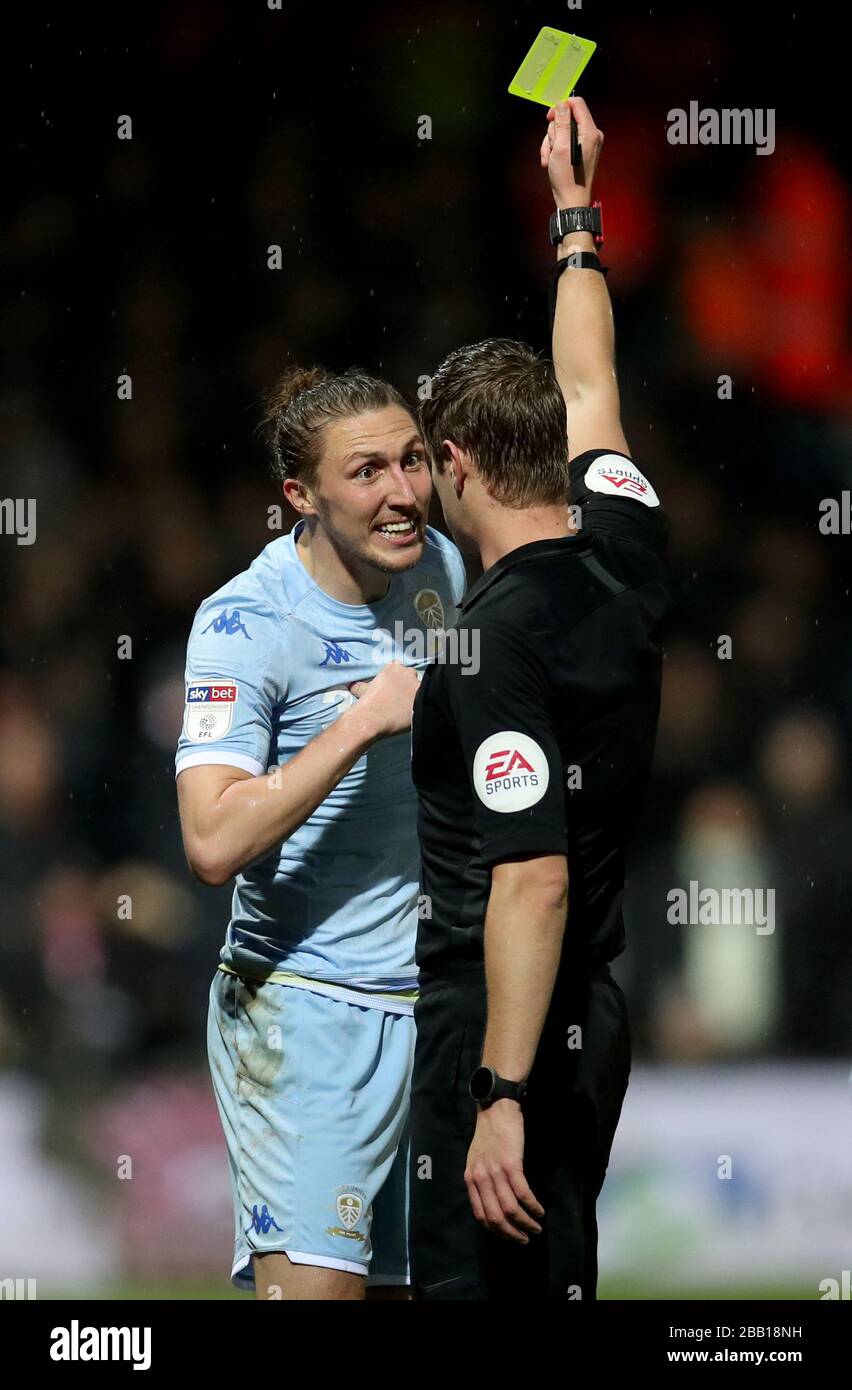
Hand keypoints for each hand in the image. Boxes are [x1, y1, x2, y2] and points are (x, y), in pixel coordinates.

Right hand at [348, 661, 420, 738]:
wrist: (371, 719)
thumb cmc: (366, 704)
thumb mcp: (362, 690)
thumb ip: (362, 685)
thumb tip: (352, 685)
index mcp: (393, 668)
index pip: (400, 669)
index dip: (398, 679)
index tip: (396, 688)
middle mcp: (407, 673)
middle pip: (412, 677)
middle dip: (408, 686)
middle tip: (401, 699)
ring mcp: (416, 685)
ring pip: (420, 689)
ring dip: (415, 696)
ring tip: (406, 707)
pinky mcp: (422, 700)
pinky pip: (425, 701)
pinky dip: (420, 706)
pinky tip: (411, 713)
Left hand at [464, 1101, 543, 1242]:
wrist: (497, 1107)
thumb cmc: (490, 1133)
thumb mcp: (477, 1159)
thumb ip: (481, 1180)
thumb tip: (492, 1203)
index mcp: (470, 1179)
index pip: (480, 1215)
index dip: (496, 1231)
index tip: (509, 1236)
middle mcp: (480, 1178)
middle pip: (495, 1218)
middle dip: (512, 1234)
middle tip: (525, 1239)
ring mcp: (495, 1172)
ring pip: (510, 1209)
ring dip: (525, 1223)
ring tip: (536, 1227)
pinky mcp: (512, 1164)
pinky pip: (523, 1194)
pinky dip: (532, 1206)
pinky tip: (539, 1211)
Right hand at [540, 96, 603, 208]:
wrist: (571, 200)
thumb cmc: (567, 177)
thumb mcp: (561, 147)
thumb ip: (562, 122)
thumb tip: (562, 104)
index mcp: (590, 131)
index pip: (577, 104)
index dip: (561, 107)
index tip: (549, 117)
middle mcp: (592, 135)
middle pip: (567, 118)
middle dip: (554, 132)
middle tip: (552, 149)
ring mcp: (588, 143)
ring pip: (563, 131)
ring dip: (552, 143)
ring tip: (550, 159)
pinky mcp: (582, 151)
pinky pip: (566, 142)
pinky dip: (556, 150)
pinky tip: (551, 162)